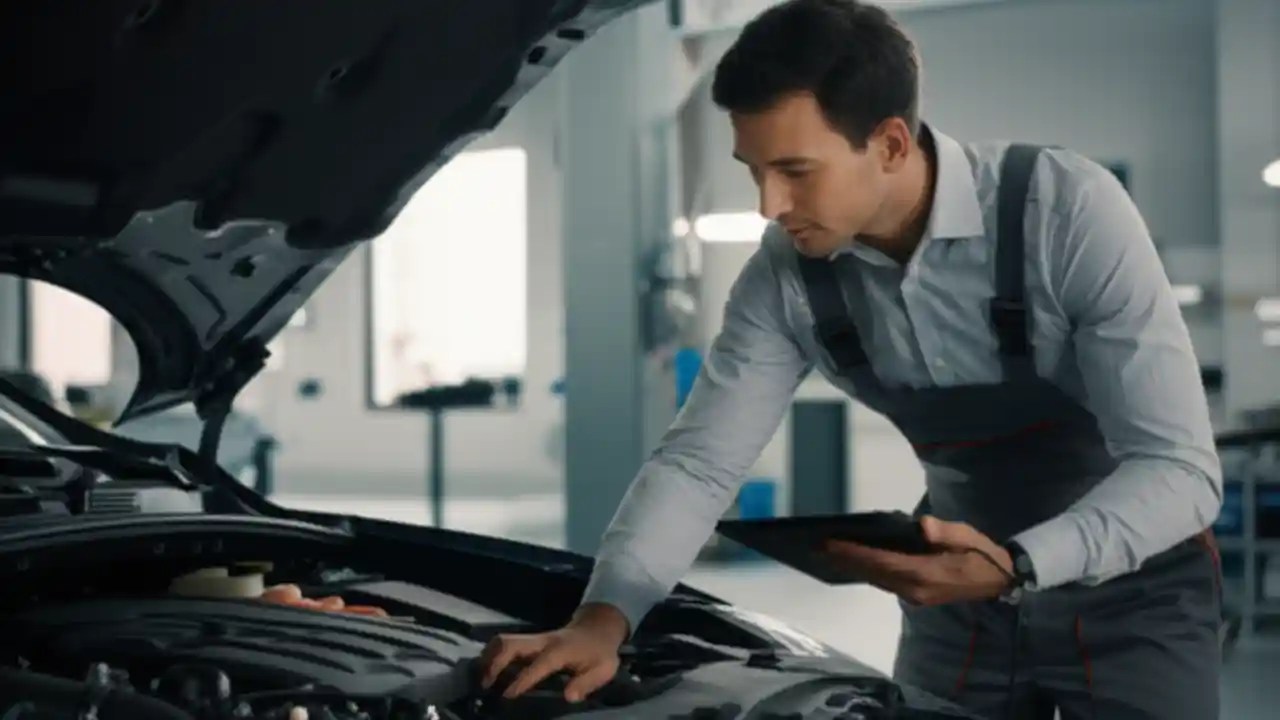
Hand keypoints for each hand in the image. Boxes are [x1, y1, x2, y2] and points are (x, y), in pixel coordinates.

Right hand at [478, 603, 628, 702]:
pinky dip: (493, 654)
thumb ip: (586, 683)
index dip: (521, 681)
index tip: (507, 696)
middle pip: (510, 644)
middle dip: (494, 663)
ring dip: (489, 657)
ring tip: (482, 679)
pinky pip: (506, 643)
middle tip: (485, 685)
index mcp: (559, 651)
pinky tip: (488, 670)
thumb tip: (568, 696)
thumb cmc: (600, 652)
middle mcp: (542, 641)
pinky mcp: (529, 639)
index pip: (536, 665)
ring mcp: (534, 638)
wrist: (598, 626)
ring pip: (504, 640)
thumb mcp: (603, 669)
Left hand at [821, 516, 1014, 604]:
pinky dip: (869, 572)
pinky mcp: (918, 596)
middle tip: (818, 547)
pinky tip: (857, 563)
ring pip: (878, 580)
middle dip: (846, 560)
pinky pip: (886, 583)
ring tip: (829, 554)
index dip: (855, 552)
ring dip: (854, 567)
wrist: (1000, 580)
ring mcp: (916, 596)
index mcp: (926, 573)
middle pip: (873, 573)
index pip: (882, 561)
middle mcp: (916, 589)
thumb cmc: (981, 553)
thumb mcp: (967, 536)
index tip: (831, 543)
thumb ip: (944, 532)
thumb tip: (923, 526)